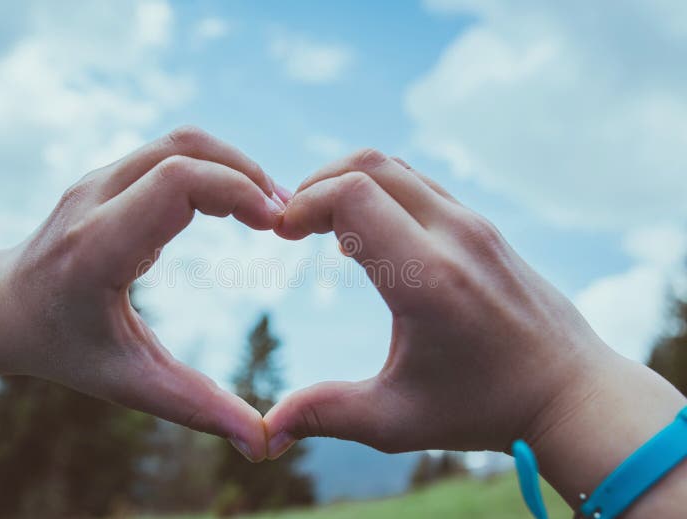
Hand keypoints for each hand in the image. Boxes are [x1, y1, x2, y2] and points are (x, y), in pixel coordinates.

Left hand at [0, 127, 284, 460]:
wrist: (1, 309)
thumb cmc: (62, 348)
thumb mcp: (128, 383)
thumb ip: (197, 409)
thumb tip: (262, 445)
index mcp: (98, 246)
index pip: (176, 182)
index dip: (237, 191)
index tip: (275, 226)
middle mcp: (95, 199)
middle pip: (186, 147)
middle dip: (247, 173)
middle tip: (285, 217)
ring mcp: (99, 180)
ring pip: (181, 142)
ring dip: (233, 166)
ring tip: (268, 210)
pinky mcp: (109, 176)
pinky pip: (171, 154)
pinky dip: (213, 169)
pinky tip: (235, 206)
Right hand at [264, 149, 628, 455]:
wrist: (571, 393)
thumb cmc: (484, 409)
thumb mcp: (396, 421)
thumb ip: (327, 414)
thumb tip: (269, 431)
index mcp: (425, 279)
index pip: (351, 196)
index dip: (303, 204)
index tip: (281, 235)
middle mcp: (454, 238)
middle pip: (369, 164)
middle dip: (317, 183)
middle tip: (294, 222)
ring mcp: (475, 226)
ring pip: (397, 168)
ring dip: (350, 183)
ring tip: (324, 226)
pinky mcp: (484, 228)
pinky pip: (422, 186)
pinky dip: (382, 192)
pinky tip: (369, 236)